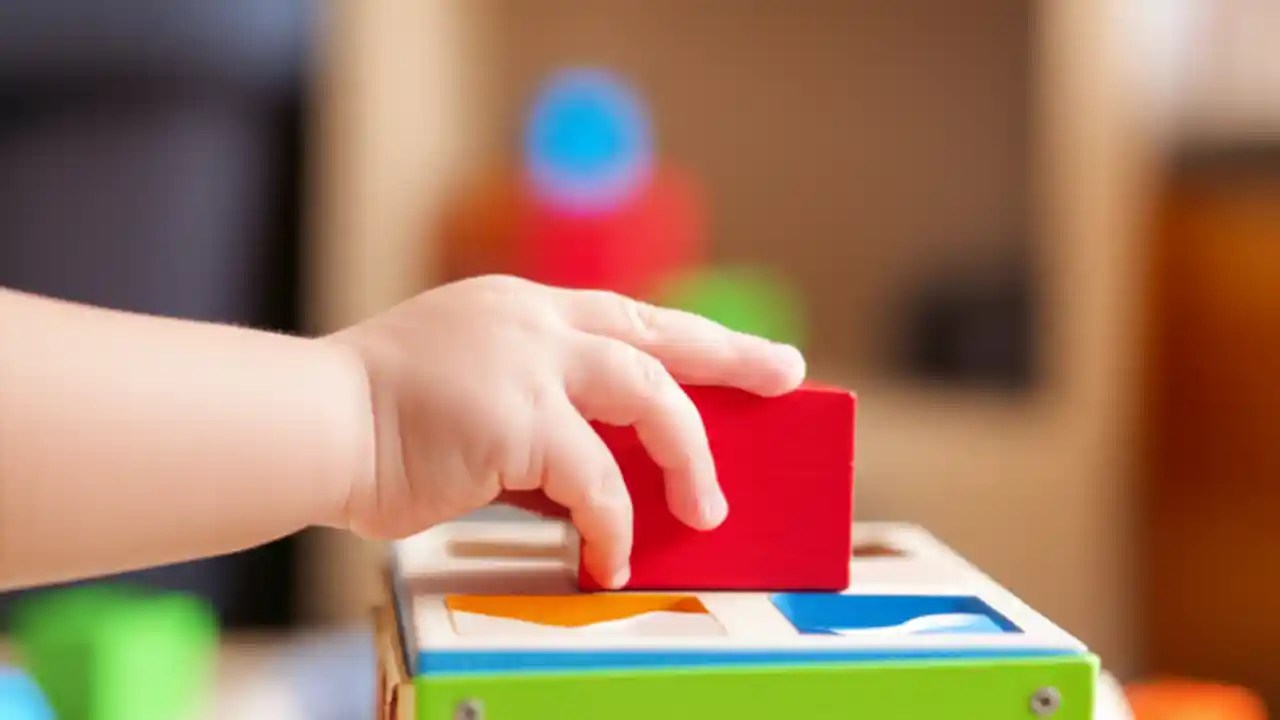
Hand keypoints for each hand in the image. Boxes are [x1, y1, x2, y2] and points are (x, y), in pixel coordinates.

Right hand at [326, 275, 804, 587]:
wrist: (314, 423)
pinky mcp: (520, 418)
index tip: (737, 349)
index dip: (687, 334)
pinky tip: (609, 558)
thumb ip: (536, 416)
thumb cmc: (379, 420)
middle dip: (729, 358)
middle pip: (657, 335)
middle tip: (784, 375)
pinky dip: (611, 523)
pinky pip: (595, 479)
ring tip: (708, 511)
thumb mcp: (469, 392)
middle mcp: (533, 322)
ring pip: (648, 397)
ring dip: (687, 457)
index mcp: (521, 308)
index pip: (625, 315)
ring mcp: (529, 363)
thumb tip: (604, 476)